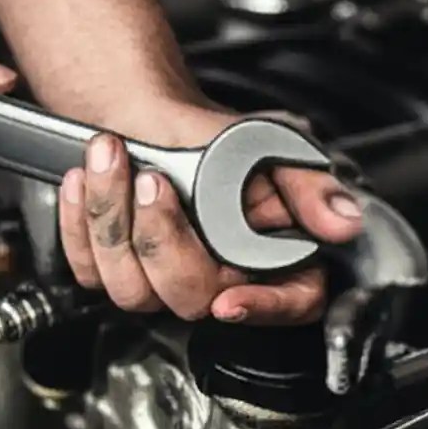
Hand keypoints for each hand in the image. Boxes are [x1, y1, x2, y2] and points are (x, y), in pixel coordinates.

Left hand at [57, 103, 362, 323]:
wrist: (155, 120)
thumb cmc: (215, 139)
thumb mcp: (276, 153)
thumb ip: (312, 189)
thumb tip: (345, 221)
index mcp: (275, 260)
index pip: (288, 303)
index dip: (263, 308)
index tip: (232, 301)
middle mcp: (222, 279)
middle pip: (192, 296)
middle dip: (162, 236)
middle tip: (153, 179)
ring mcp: (165, 281)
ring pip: (132, 289)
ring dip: (112, 218)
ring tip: (113, 156)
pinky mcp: (116, 271)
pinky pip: (89, 271)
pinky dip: (82, 220)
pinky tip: (87, 178)